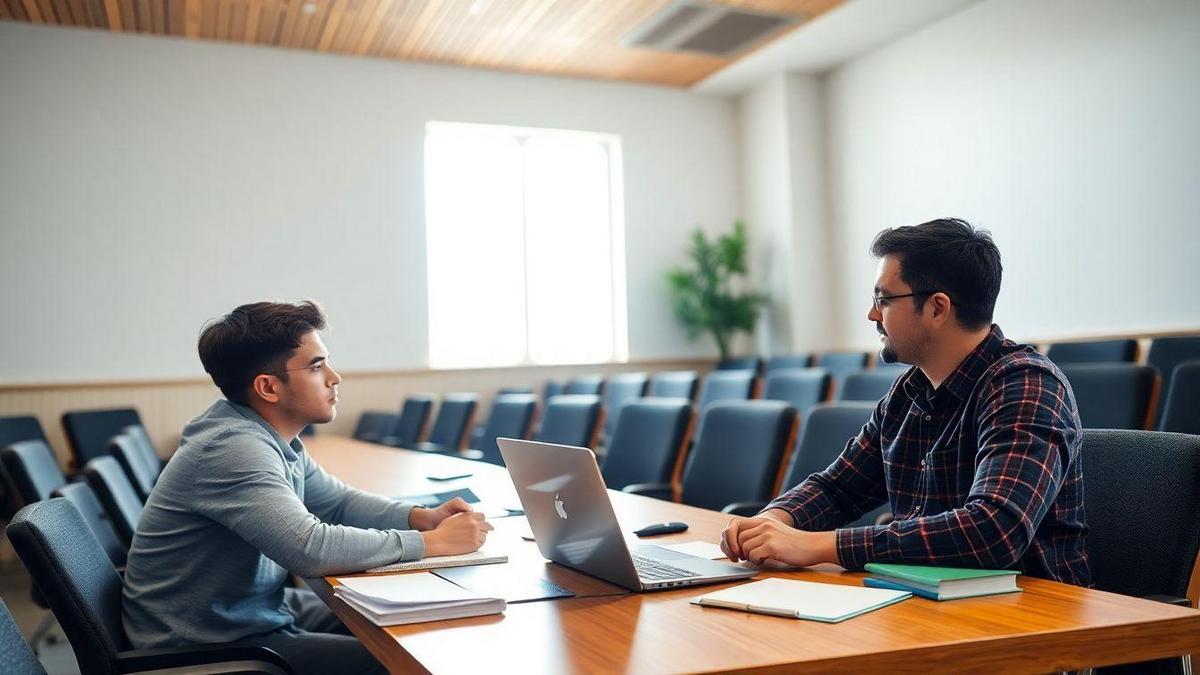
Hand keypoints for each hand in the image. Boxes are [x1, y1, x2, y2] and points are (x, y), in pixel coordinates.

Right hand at [420, 511, 492, 556]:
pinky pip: (481, 543)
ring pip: (485, 534)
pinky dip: (479, 542)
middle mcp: (474, 524)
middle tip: (490, 529)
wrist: (438, 541)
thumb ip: (465, 516)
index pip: (481, 516)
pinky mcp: (475, 544)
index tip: (483, 522)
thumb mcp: (455, 517)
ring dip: (482, 535)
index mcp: (469, 516)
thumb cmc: (443, 530)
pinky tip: (474, 543)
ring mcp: (475, 534)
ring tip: (478, 537)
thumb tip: (472, 516)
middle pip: (486, 525)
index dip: (482, 520)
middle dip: (487, 527)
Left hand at [721, 513, 835, 567]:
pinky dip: (756, 560)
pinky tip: (764, 560)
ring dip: (748, 556)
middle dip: (736, 550)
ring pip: (744, 547)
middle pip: (738, 538)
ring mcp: (768, 534)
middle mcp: (764, 525)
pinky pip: (753, 555)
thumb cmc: (793, 544)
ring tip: (758, 558)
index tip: (731, 550)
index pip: (735, 525)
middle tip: (740, 559)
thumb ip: (759, 534)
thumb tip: (738, 546)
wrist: (812, 546)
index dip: (729, 538)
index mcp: (762, 520)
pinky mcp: (772, 546)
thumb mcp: (774, 532)